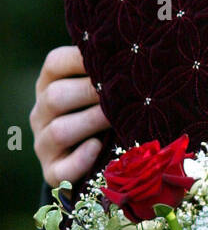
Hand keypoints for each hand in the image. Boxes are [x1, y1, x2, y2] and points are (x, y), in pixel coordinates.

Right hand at [30, 45, 109, 186]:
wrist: (92, 158)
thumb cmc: (106, 112)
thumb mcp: (102, 91)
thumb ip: (112, 76)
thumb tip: (142, 56)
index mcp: (51, 85)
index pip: (55, 64)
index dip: (80, 59)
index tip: (112, 57)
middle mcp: (42, 112)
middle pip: (55, 97)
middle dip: (89, 92)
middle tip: (122, 90)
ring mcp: (44, 144)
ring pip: (58, 132)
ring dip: (90, 122)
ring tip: (117, 118)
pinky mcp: (53, 173)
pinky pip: (61, 169)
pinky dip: (80, 160)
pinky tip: (99, 148)